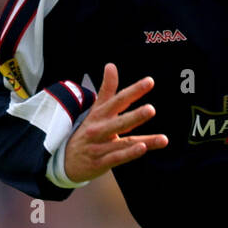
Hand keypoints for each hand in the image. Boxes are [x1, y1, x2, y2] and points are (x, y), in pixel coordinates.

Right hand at [63, 64, 168, 182]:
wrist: (65, 160)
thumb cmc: (87, 132)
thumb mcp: (95, 110)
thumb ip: (107, 90)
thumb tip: (111, 65)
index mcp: (100, 115)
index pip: (118, 100)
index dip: (134, 91)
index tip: (150, 82)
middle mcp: (99, 129)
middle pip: (120, 122)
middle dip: (135, 116)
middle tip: (151, 109)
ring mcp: (99, 147)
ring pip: (123, 142)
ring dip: (143, 140)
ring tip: (162, 138)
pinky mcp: (100, 162)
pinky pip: (117, 158)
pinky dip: (129, 154)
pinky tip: (143, 149)